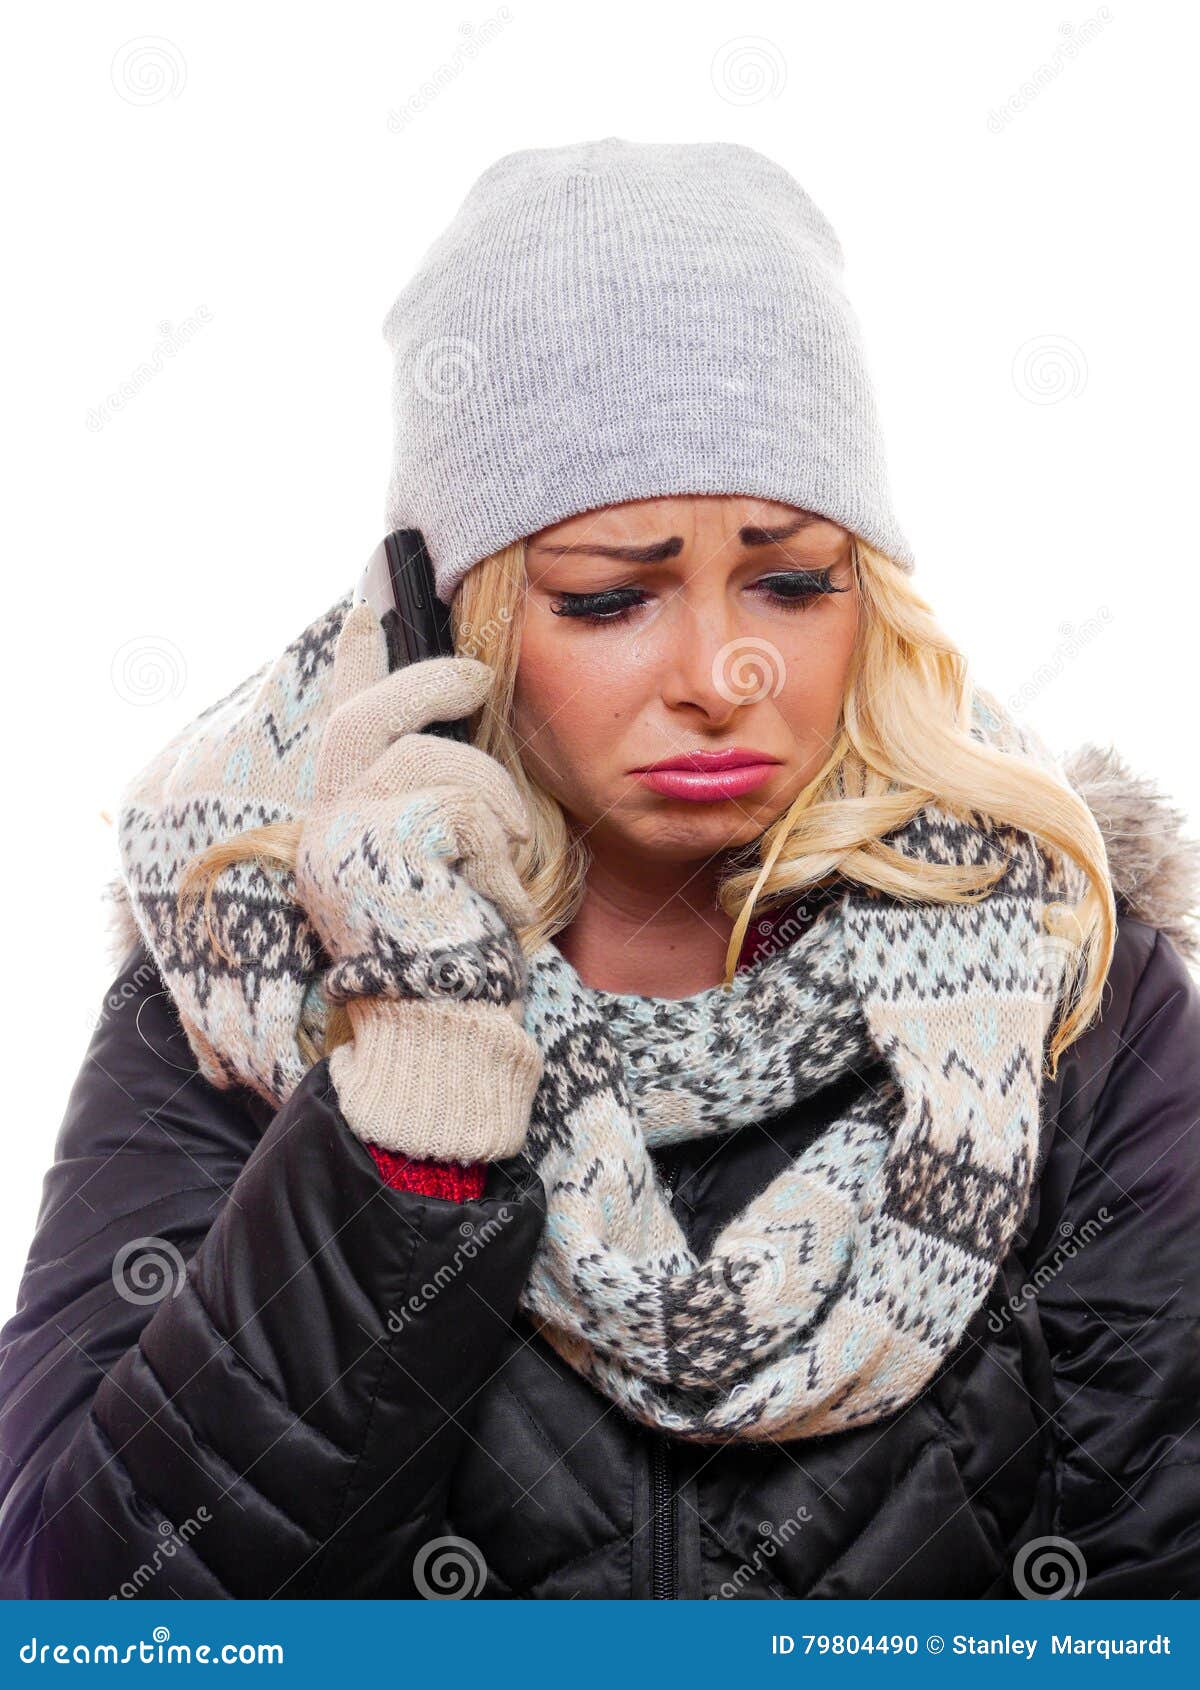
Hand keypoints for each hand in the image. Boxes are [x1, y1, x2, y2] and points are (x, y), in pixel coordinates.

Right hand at [296, 604, 543, 1161]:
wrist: (450, 1040)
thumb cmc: (464, 962)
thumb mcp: (454, 867)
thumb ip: (444, 798)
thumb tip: (469, 719)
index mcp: (338, 828)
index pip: (343, 716)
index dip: (359, 649)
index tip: (378, 586)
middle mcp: (321, 829)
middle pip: (370, 716)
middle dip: (429, 680)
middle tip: (476, 675)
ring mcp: (340, 838)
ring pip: (443, 763)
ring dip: (497, 816)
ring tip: (504, 878)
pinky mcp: (377, 849)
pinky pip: (466, 808)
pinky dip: (502, 856)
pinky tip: (495, 910)